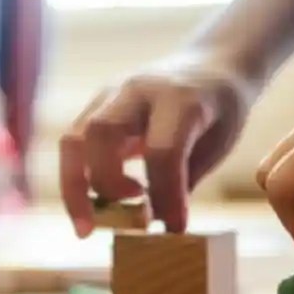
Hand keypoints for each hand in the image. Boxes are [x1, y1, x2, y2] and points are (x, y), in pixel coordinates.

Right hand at [60, 53, 254, 235]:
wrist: (210, 64)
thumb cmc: (219, 110)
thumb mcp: (217, 144)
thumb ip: (184, 181)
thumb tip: (158, 225)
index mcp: (180, 98)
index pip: (163, 151)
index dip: (166, 195)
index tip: (175, 228)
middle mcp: (138, 91)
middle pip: (100, 133)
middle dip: (104, 184)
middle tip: (124, 222)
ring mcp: (110, 95)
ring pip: (74, 138)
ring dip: (75, 187)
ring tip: (87, 227)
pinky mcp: (95, 106)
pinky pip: (73, 144)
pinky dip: (76, 180)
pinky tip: (89, 209)